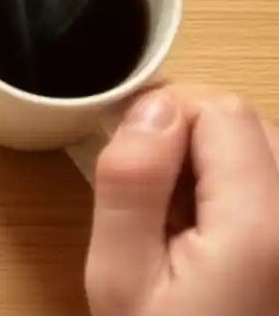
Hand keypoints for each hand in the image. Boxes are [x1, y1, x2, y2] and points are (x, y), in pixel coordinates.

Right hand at [86, 88, 278, 315]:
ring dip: (224, 169)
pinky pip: (276, 188)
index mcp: (264, 226)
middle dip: (195, 144)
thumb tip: (151, 106)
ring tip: (189, 232)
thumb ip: (132, 185)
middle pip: (253, 126)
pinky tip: (222, 244)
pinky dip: (247, 196)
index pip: (220, 111)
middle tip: (156, 210)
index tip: (132, 174)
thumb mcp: (120, 278)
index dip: (164, 123)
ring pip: (270, 152)